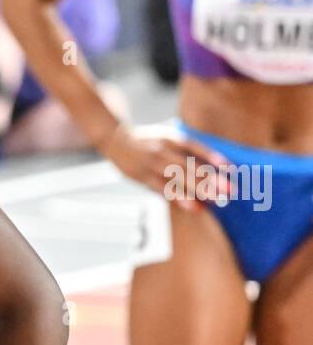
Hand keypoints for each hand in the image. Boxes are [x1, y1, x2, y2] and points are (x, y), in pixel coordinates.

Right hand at [103, 123, 233, 211]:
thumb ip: (184, 149)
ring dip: (199, 190)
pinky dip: (180, 199)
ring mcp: (152, 164)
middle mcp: (163, 150)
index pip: (196, 147)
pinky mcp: (142, 177)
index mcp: (171, 138)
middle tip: (229, 190)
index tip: (230, 168)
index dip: (213, 157)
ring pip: (179, 179)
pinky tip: (194, 207)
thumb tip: (210, 165)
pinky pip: (164, 190)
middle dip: (212, 179)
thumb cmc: (146, 141)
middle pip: (191, 166)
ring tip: (216, 200)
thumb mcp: (165, 137)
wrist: (115, 139)